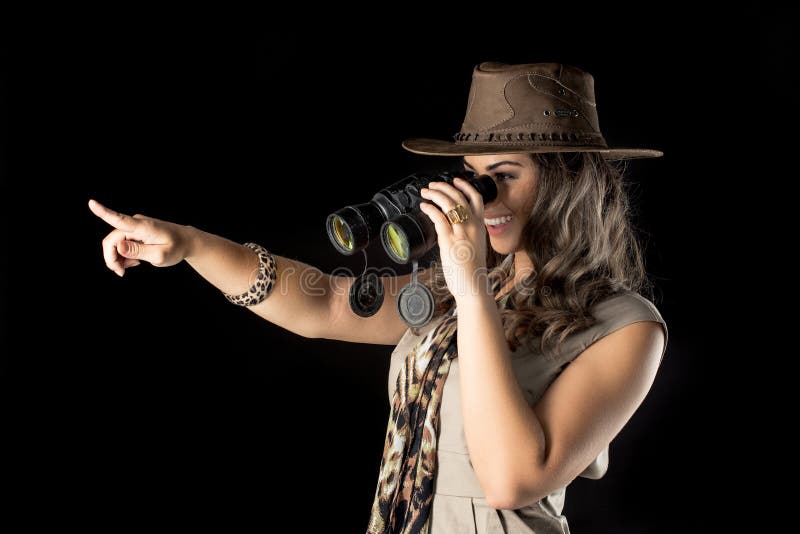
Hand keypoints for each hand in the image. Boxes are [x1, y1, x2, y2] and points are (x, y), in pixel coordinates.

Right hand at [88, 199, 192, 276]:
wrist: (186, 241)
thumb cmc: (176, 248)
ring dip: (118, 258)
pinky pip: (120, 244)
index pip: (120, 220)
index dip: (104, 212)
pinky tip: (134, 261)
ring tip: (131, 267)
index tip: (91, 202)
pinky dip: (123, 255)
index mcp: (143, 227)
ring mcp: (134, 227)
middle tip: (121, 273)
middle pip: (112, 240)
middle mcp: (136, 223)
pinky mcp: (134, 231)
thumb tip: (118, 246)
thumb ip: (139, 251)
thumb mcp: (160, 255)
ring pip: (114, 243)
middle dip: (112, 258)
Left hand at [418, 178, 487, 299]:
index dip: (465, 186)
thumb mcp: (475, 248)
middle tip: (433, 185)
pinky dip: (430, 208)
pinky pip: (438, 217)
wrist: (473, 286)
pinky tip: (424, 206)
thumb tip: (452, 231)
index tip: (456, 180)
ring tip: (426, 192)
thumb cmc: (473, 271)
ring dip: (435, 194)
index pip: (476, 199)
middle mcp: (472, 226)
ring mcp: (461, 232)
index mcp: (480, 227)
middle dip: (444, 187)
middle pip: (459, 197)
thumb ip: (467, 236)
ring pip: (448, 203)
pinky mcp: (449, 240)